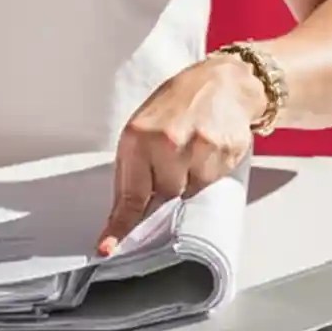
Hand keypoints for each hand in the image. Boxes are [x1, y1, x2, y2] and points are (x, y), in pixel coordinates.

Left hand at [97, 56, 263, 254]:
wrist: (222, 83)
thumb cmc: (177, 106)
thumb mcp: (143, 128)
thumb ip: (133, 169)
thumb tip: (124, 212)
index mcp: (137, 137)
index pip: (129, 195)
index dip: (120, 225)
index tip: (108, 247)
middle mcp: (166, 142)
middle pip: (163, 197)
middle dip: (165, 185)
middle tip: (171, 161)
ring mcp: (197, 147)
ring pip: (189, 191)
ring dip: (189, 178)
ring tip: (190, 149)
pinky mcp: (223, 151)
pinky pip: (210, 181)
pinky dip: (207, 171)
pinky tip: (207, 149)